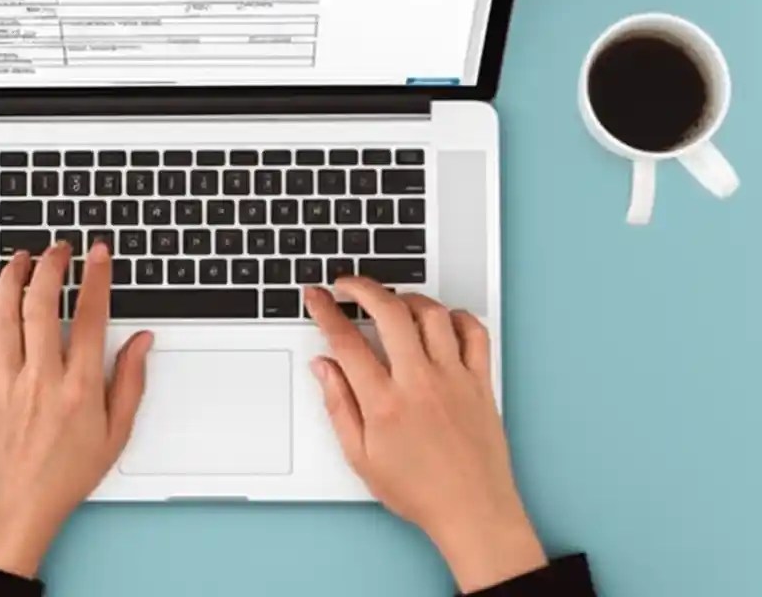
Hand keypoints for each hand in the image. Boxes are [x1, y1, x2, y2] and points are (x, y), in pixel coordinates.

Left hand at [0, 241, 152, 577]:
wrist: (15, 508)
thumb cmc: (64, 476)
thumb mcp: (116, 434)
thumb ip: (130, 382)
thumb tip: (142, 342)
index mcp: (79, 388)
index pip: (90, 316)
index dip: (96, 277)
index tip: (98, 254)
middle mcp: (40, 379)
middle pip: (41, 304)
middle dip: (51, 265)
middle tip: (59, 248)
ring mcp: (7, 381)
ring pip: (4, 314)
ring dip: (12, 277)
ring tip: (22, 258)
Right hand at [304, 279, 546, 593]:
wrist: (473, 511)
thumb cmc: (419, 491)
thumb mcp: (361, 457)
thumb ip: (339, 405)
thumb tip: (323, 367)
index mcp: (385, 402)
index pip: (346, 341)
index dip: (325, 310)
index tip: (316, 296)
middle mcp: (420, 382)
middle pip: (389, 312)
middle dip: (362, 287)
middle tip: (347, 284)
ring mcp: (454, 378)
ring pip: (432, 314)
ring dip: (406, 298)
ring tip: (391, 300)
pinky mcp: (481, 382)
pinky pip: (474, 332)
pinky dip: (456, 316)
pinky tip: (441, 320)